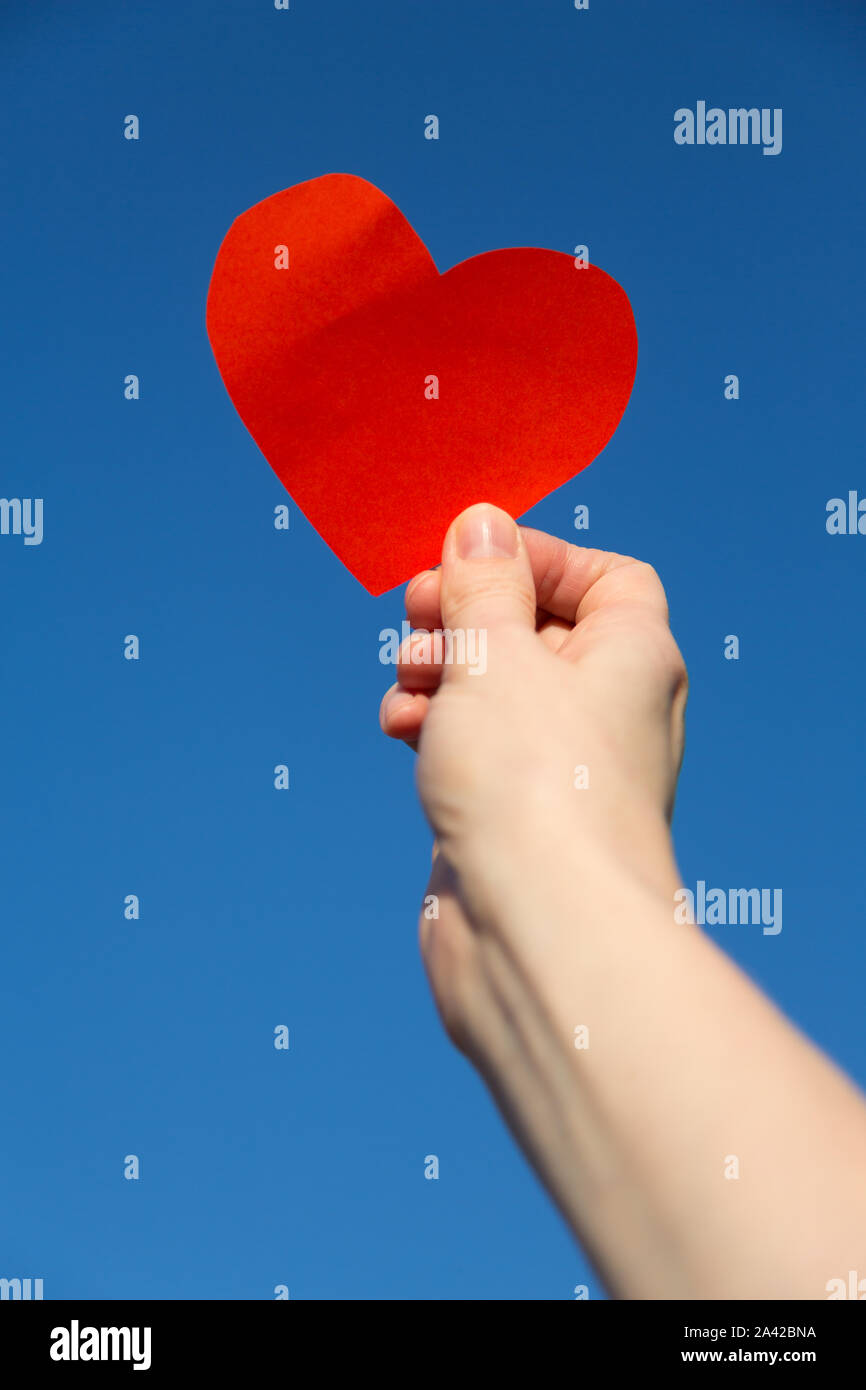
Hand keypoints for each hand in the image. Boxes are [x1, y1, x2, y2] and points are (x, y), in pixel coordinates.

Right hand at [380, 503, 687, 1055]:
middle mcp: (610, 710)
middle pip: (538, 628)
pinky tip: (401, 730)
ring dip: (443, 669)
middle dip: (469, 613)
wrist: (537, 930)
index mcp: (634, 656)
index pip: (606, 576)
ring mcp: (564, 768)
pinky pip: (478, 748)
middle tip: (416, 612)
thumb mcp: (494, 651)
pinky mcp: (518, 816)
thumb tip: (481, 524)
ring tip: (407, 677)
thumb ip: (482, 582)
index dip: (536, 556)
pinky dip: (438, 727)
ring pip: (499, 690)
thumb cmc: (532, 781)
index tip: (471, 562)